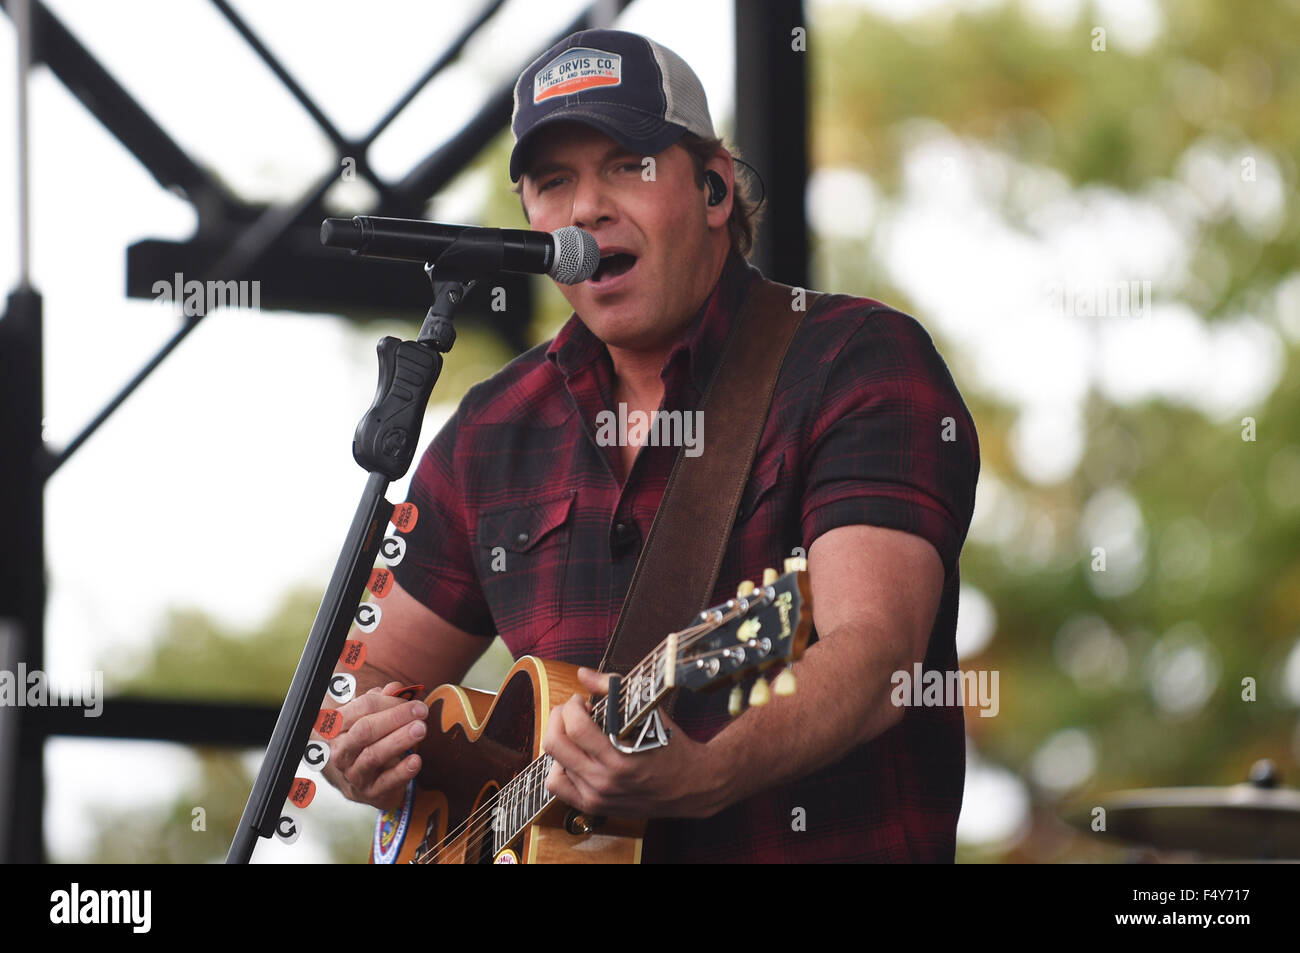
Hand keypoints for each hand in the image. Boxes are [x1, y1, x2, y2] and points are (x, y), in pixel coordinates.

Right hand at [320, 681, 427, 810]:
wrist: (367, 781)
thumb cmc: (371, 741)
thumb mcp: (374, 718)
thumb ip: (384, 701)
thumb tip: (394, 688)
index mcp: (338, 728)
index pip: (361, 707)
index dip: (389, 702)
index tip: (413, 701)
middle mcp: (341, 751)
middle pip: (365, 730)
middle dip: (395, 718)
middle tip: (421, 711)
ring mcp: (354, 774)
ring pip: (373, 755)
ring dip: (399, 740)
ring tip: (420, 729)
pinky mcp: (370, 793)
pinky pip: (386, 782)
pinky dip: (402, 771)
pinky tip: (416, 760)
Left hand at [542, 667, 727, 819]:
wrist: (692, 785)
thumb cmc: (672, 746)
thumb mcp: (649, 712)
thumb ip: (614, 689)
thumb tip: (584, 674)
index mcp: (620, 757)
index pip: (576, 727)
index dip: (572, 706)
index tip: (582, 701)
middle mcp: (604, 781)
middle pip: (555, 744)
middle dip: (559, 717)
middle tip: (573, 711)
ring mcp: (597, 796)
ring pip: (553, 763)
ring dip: (561, 740)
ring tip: (576, 734)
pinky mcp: (594, 805)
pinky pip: (557, 785)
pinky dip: (559, 767)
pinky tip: (575, 756)